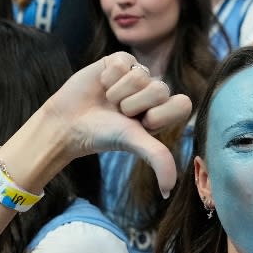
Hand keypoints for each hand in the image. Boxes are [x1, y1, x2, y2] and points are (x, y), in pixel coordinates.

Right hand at [41, 52, 192, 196]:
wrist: (68, 122)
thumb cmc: (102, 135)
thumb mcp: (133, 144)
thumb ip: (158, 158)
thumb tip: (169, 192)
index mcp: (163, 112)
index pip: (183, 104)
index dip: (160, 114)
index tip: (140, 124)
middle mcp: (154, 92)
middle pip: (160, 89)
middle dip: (134, 104)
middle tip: (119, 112)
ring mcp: (138, 74)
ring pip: (140, 75)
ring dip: (118, 92)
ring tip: (108, 100)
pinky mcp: (121, 61)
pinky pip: (124, 61)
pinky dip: (109, 76)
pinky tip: (102, 85)